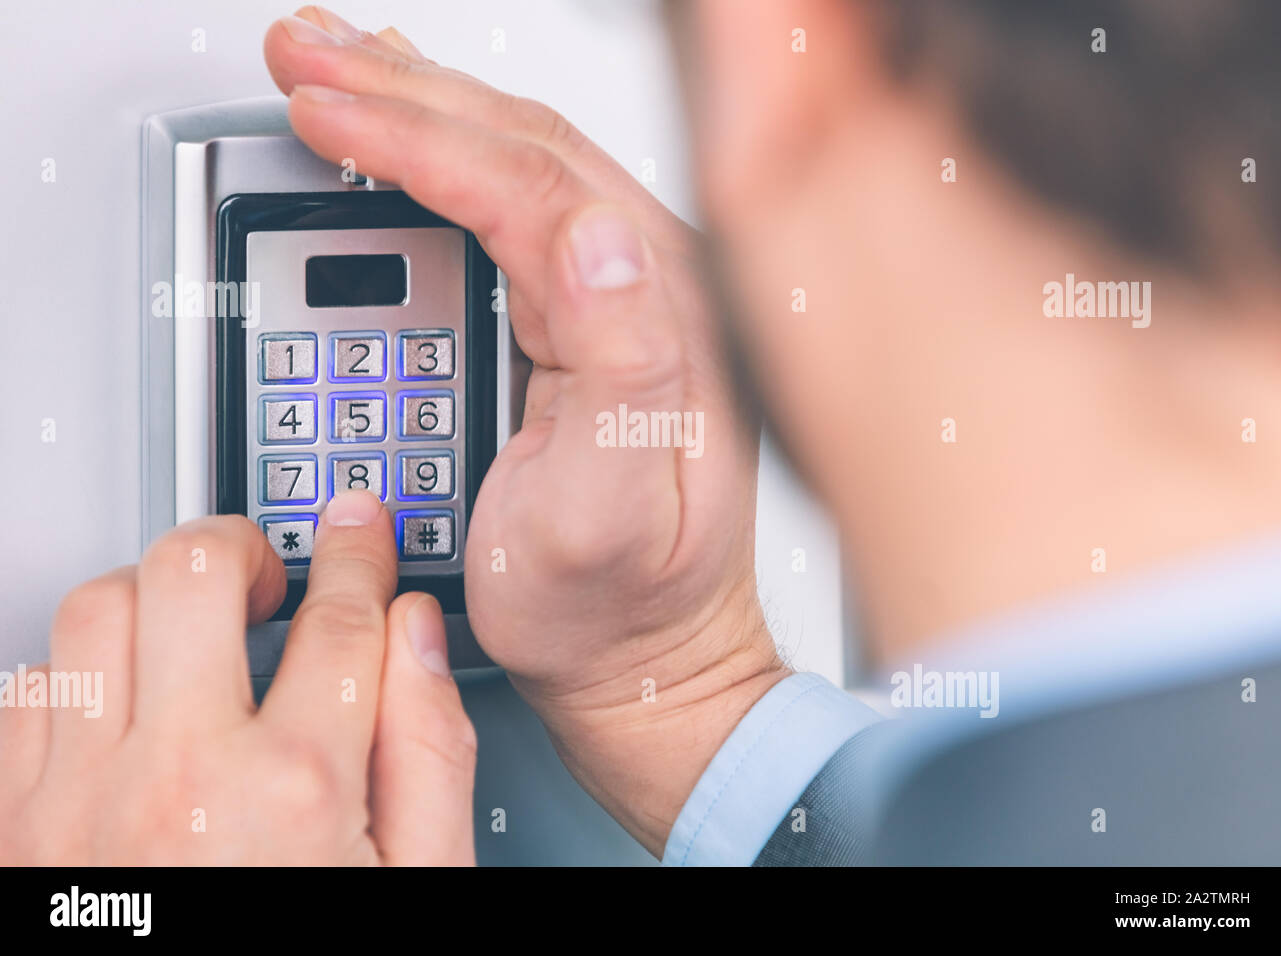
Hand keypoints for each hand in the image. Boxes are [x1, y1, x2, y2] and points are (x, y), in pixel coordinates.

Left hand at [0, 491, 475, 864]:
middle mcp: (176, 783)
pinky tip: (122, 711)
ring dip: (150, 600)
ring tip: (190, 632)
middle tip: (267, 573)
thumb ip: (428, 750)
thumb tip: (411, 638)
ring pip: (92, 614)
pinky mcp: (8, 835)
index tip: (358, 527)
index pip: (341, 616)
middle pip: (193, 575)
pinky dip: (74, 677)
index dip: (358, 551)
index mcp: (296, 795)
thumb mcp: (419, 886)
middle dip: (240, 546)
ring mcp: (74, 806)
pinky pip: (20, 696)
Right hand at [263, 8, 788, 853]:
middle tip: (302, 54)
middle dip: (403, 90)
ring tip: (334, 69)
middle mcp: (655, 290)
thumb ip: (624, 373)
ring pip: (514, 162)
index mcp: (664, 320)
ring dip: (417, 107)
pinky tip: (404, 137)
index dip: (416, 135)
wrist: (645, 654)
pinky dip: (443, 159)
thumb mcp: (611, 514)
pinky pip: (510, 208)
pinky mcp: (586, 317)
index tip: (321, 106)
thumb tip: (602, 236)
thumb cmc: (623, 604)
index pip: (530, 186)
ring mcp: (622, 297)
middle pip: (521, 147)